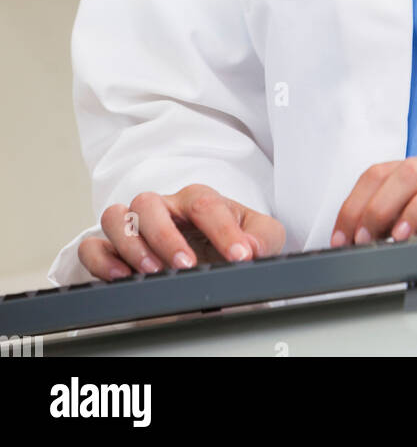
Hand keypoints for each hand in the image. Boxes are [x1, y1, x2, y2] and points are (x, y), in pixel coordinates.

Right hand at [78, 185, 285, 281]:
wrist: (210, 265)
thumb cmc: (229, 244)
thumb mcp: (259, 239)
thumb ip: (263, 238)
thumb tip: (251, 247)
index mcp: (198, 200)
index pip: (206, 203)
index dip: (223, 230)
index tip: (239, 256)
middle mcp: (163, 209)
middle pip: (150, 202)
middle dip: (167, 235)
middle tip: (187, 266)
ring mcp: (134, 227)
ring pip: (115, 216)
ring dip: (132, 243)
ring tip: (153, 271)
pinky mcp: (112, 251)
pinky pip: (92, 246)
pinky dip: (102, 259)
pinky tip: (122, 276)